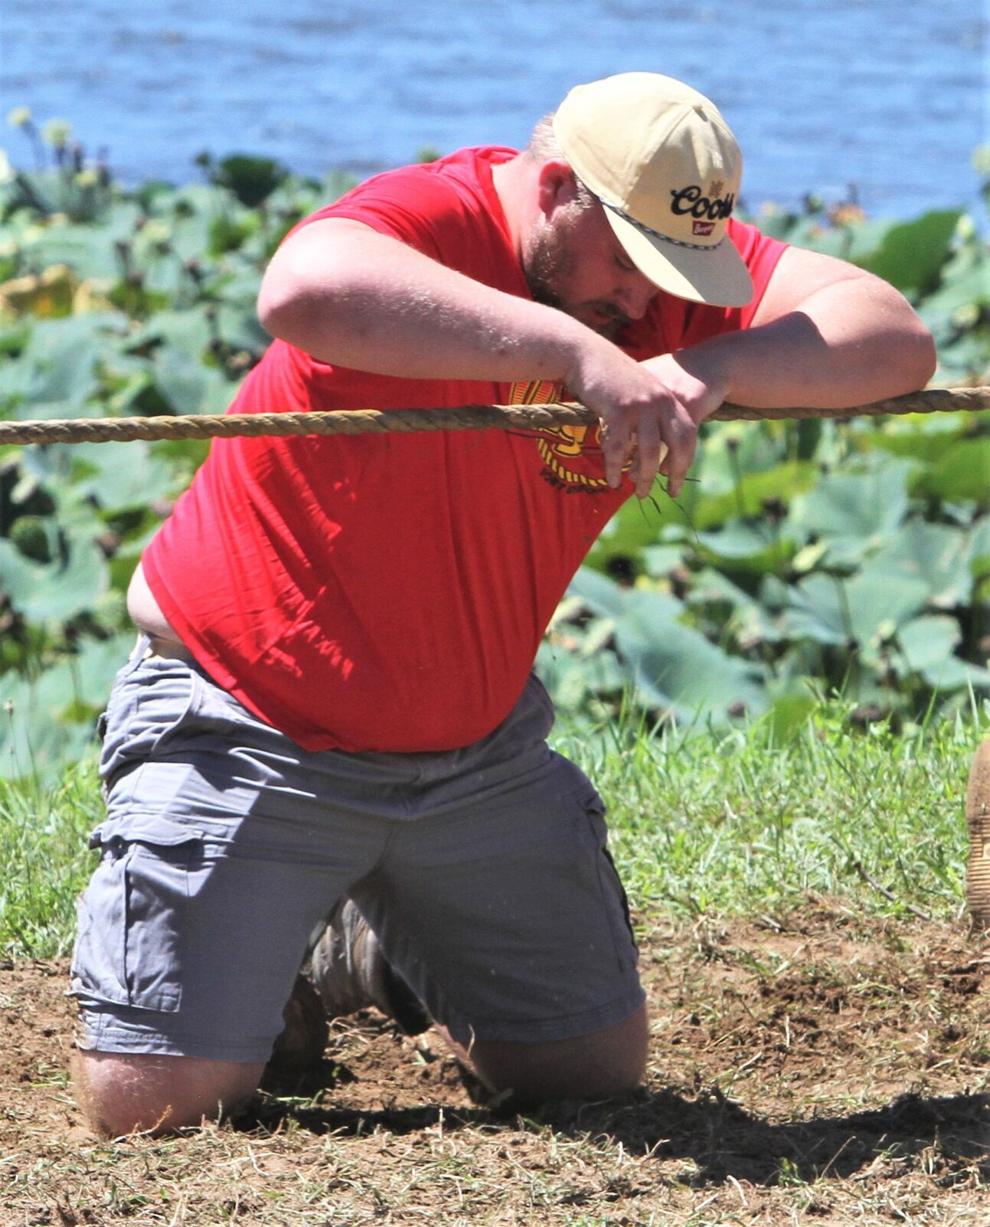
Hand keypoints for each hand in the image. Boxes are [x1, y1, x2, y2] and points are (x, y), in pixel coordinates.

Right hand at [567, 339, 706, 497]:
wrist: (587, 355)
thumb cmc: (611, 379)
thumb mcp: (640, 394)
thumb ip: (651, 417)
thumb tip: (651, 450)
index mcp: (668, 399)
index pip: (687, 436)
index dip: (684, 462)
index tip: (676, 483)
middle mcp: (660, 402)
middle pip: (676, 446)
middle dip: (673, 474)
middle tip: (665, 493)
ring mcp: (640, 406)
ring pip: (649, 451)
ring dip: (643, 476)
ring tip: (638, 492)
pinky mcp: (618, 410)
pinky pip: (619, 448)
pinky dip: (616, 467)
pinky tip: (612, 480)